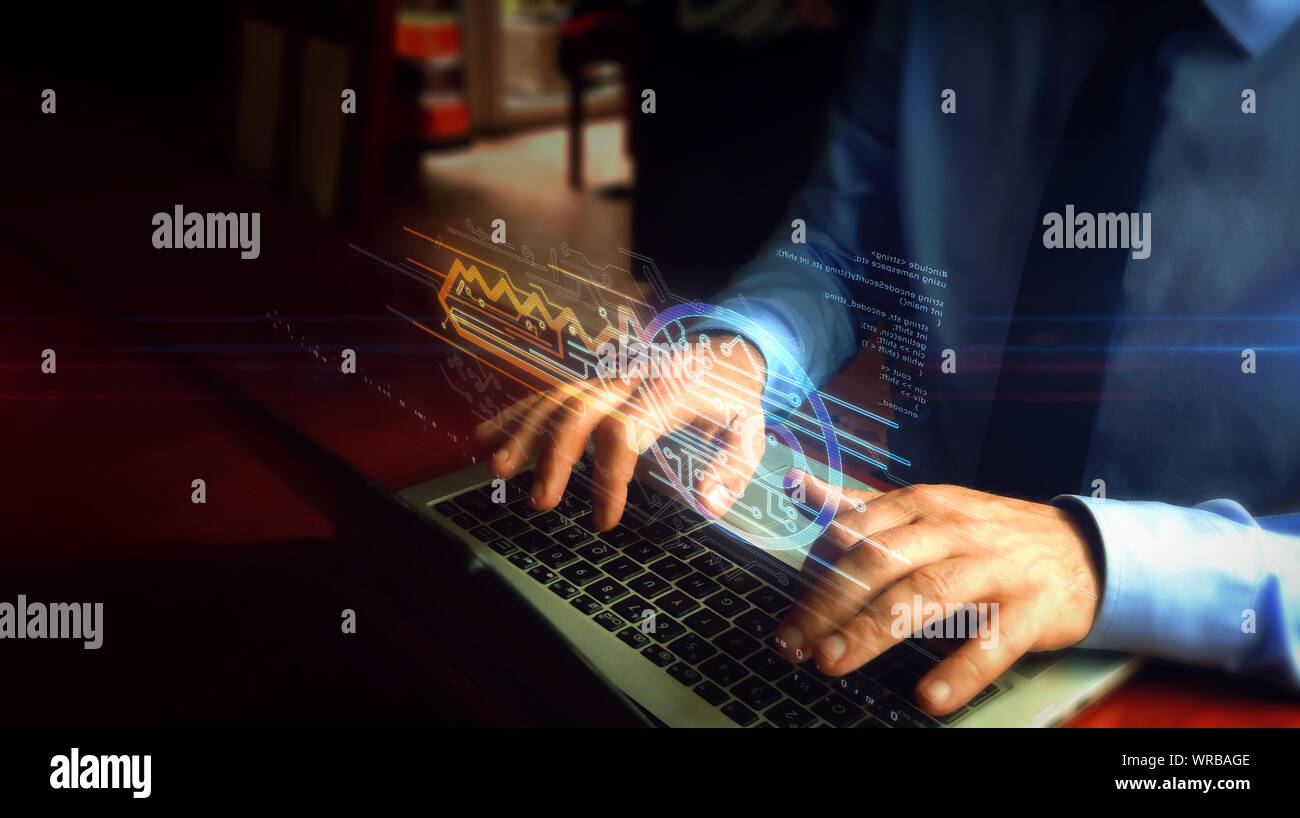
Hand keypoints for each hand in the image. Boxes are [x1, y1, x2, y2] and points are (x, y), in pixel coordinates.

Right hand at [473, 335, 767, 528]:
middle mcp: (630, 378)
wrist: (728, 350)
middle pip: (581, 411)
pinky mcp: (596, 381)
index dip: (610, 476)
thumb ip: (732, 468)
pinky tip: (486, 437)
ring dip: (524, 434)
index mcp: (669, 390)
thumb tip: (707, 504)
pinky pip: (552, 394)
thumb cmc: (735, 398)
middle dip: (555, 458)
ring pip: (558, 399)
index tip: (605, 520)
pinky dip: (518, 415)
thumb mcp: (752, 431)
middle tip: (541, 504)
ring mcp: (608, 377)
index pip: (626, 429)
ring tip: (498, 471)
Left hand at [775, 472, 1101, 714]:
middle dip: (829, 605)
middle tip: (795, 644)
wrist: (1083, 551)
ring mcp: (993, 567)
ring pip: (925, 594)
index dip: (815, 572)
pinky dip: (959, 669)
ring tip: (834, 663)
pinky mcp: (1030, 608)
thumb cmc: (989, 534)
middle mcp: (953, 530)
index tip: (788, 610)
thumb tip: (799, 487)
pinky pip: (992, 640)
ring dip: (873, 631)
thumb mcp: (927, 509)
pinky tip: (928, 695)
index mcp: (921, 505)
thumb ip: (862, 506)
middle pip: (880, 562)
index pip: (854, 532)